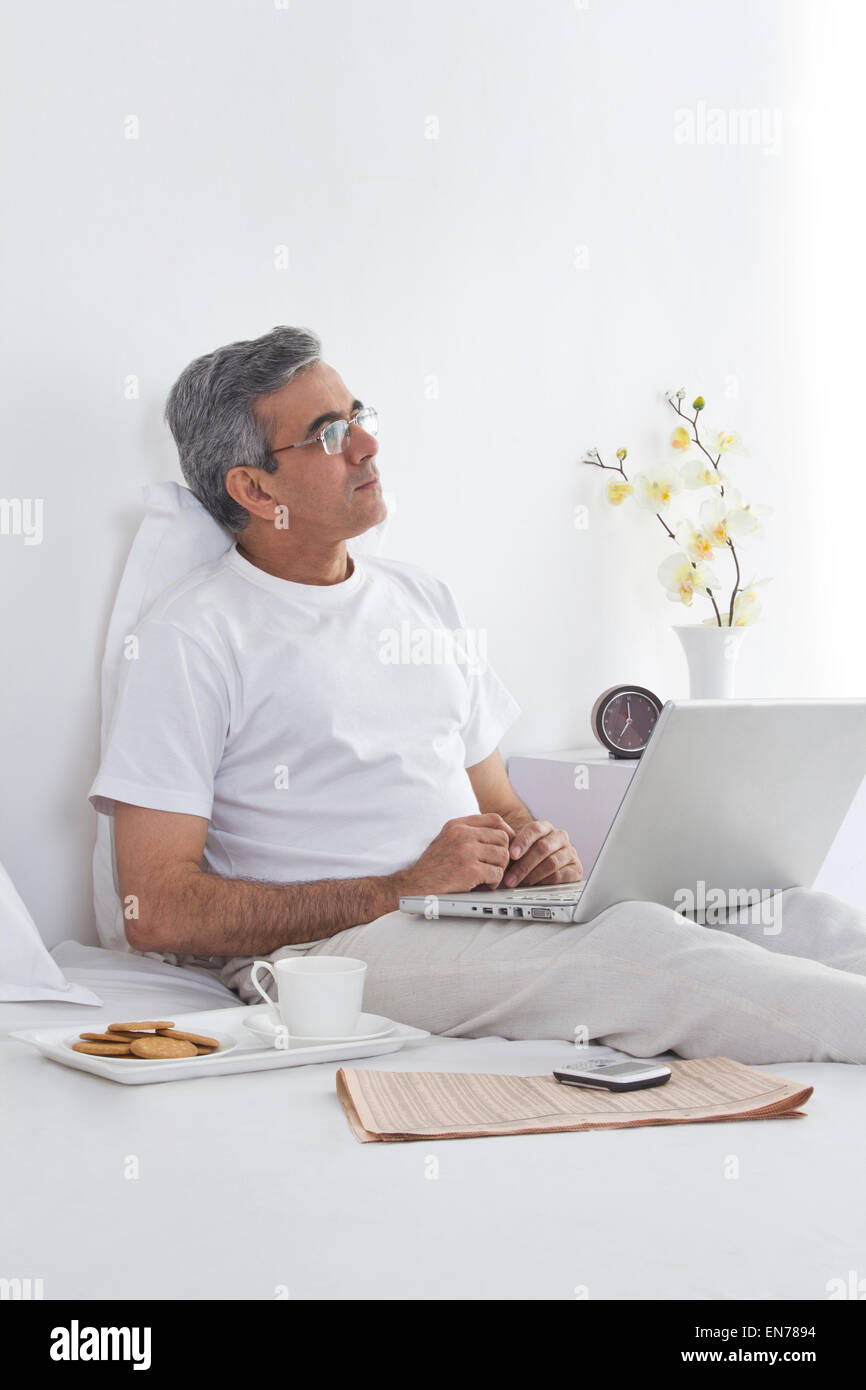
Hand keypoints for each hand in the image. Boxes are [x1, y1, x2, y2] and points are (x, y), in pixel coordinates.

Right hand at [393, 814, 513, 895]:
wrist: (415, 885)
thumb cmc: (432, 866)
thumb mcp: (447, 839)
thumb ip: (468, 833)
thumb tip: (499, 833)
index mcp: (457, 825)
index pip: (494, 818)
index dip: (507, 831)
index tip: (507, 844)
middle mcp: (462, 834)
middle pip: (503, 838)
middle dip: (503, 855)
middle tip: (495, 866)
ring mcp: (467, 851)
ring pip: (503, 856)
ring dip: (498, 870)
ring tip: (486, 877)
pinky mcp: (470, 869)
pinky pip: (497, 874)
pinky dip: (493, 883)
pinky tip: (481, 885)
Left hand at [500, 819, 582, 888]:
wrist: (542, 866)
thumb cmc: (525, 857)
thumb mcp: (517, 850)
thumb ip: (510, 848)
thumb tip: (498, 851)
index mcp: (545, 827)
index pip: (534, 829)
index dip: (522, 841)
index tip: (512, 855)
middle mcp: (559, 837)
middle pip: (543, 847)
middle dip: (524, 865)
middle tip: (510, 879)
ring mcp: (570, 852)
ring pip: (551, 862)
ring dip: (533, 876)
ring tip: (519, 884)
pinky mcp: (576, 868)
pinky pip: (560, 876)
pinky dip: (545, 882)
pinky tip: (535, 886)